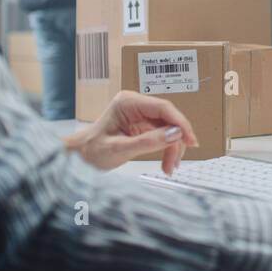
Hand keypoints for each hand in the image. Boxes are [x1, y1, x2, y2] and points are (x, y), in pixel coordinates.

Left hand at [64, 90, 197, 172]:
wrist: (80, 156)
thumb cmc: (92, 151)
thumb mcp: (119, 149)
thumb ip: (148, 142)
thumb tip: (175, 134)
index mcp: (128, 102)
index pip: (163, 108)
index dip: (180, 123)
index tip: (191, 141)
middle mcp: (136, 104)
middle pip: (168, 118)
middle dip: (176, 140)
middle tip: (176, 162)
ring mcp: (140, 113)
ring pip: (168, 127)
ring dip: (172, 147)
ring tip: (169, 167)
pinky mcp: (143, 124)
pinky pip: (162, 133)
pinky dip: (166, 148)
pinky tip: (166, 162)